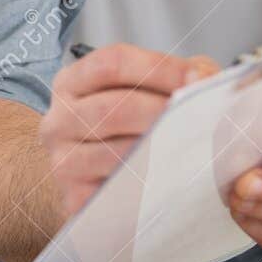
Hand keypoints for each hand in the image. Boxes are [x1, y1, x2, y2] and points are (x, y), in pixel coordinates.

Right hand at [41, 44, 219, 215]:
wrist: (103, 182)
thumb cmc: (131, 129)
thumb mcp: (148, 90)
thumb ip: (180, 75)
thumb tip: (202, 76)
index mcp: (72, 83)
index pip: (111, 63)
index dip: (158, 68)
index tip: (196, 78)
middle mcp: (58, 119)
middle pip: (113, 108)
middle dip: (162, 111)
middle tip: (199, 117)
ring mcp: (62, 160)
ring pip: (116, 151)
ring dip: (160, 149)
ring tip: (193, 146)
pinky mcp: (74, 197)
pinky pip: (117, 188)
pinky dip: (150, 182)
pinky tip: (172, 177)